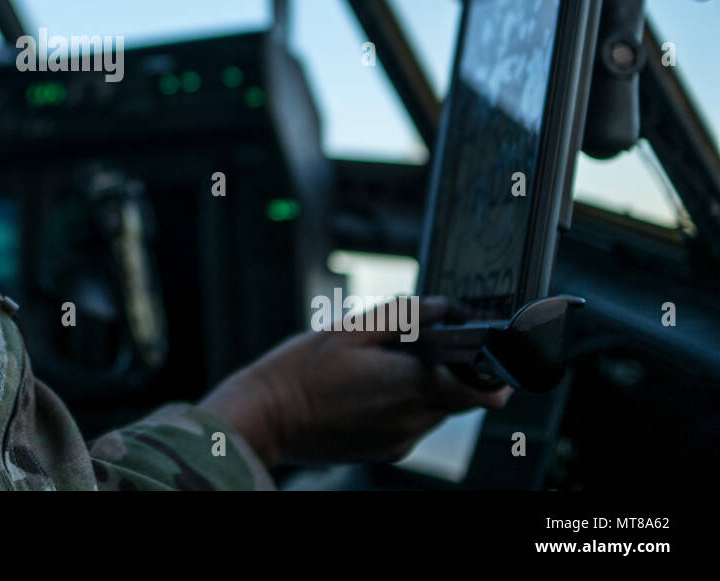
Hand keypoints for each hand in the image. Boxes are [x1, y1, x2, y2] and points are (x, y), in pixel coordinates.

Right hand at [197, 297, 512, 468]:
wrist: (265, 418)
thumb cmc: (300, 371)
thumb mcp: (351, 329)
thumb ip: (406, 316)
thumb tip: (447, 307)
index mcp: (411, 385)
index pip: (485, 392)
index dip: (492, 372)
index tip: (482, 351)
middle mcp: (413, 420)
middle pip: (463, 400)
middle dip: (453, 373)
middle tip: (422, 349)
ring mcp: (399, 441)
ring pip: (437, 412)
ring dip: (426, 388)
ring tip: (384, 368)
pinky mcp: (385, 451)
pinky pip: (412, 425)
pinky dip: (404, 405)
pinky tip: (369, 390)